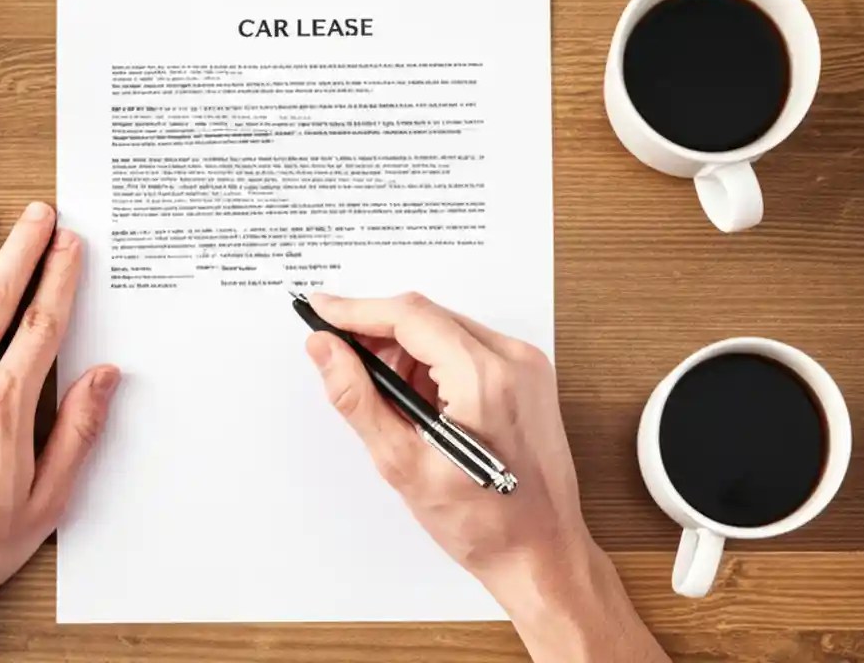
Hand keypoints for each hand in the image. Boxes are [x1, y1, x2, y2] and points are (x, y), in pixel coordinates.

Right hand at [303, 292, 584, 587]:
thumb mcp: (404, 464)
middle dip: (378, 334)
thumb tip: (325, 350)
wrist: (542, 554)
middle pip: (428, 317)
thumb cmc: (485, 523)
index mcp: (486, 379)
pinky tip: (421, 405)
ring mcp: (527, 366)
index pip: (409, 316)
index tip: (321, 311)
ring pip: (446, 329)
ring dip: (407, 353)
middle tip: (342, 362)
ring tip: (390, 405)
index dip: (357, 309)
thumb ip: (357, 398)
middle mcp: (514, 360)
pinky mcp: (529, 376)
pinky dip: (435, 364)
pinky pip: (469, 347)